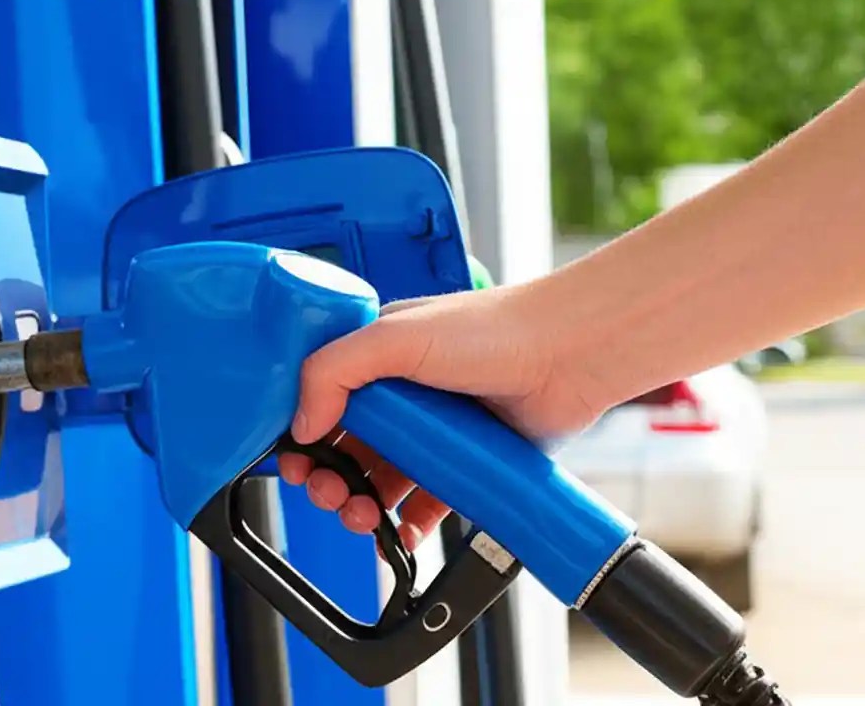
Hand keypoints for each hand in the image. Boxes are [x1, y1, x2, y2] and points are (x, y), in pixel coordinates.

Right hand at [277, 282, 606, 550]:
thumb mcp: (396, 334)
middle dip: (328, 481)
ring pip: (378, 483)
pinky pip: (422, 505)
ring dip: (360, 507)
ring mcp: (430, 433)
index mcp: (375, 357)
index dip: (302, 438)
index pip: (319, 403)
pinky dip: (405, 526)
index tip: (297, 464)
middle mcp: (399, 395)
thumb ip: (334, 370)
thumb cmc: (494, 329)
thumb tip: (301, 424)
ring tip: (364, 517)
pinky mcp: (461, 464)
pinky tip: (399, 536)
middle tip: (332, 495)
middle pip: (343, 451)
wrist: (567, 356)